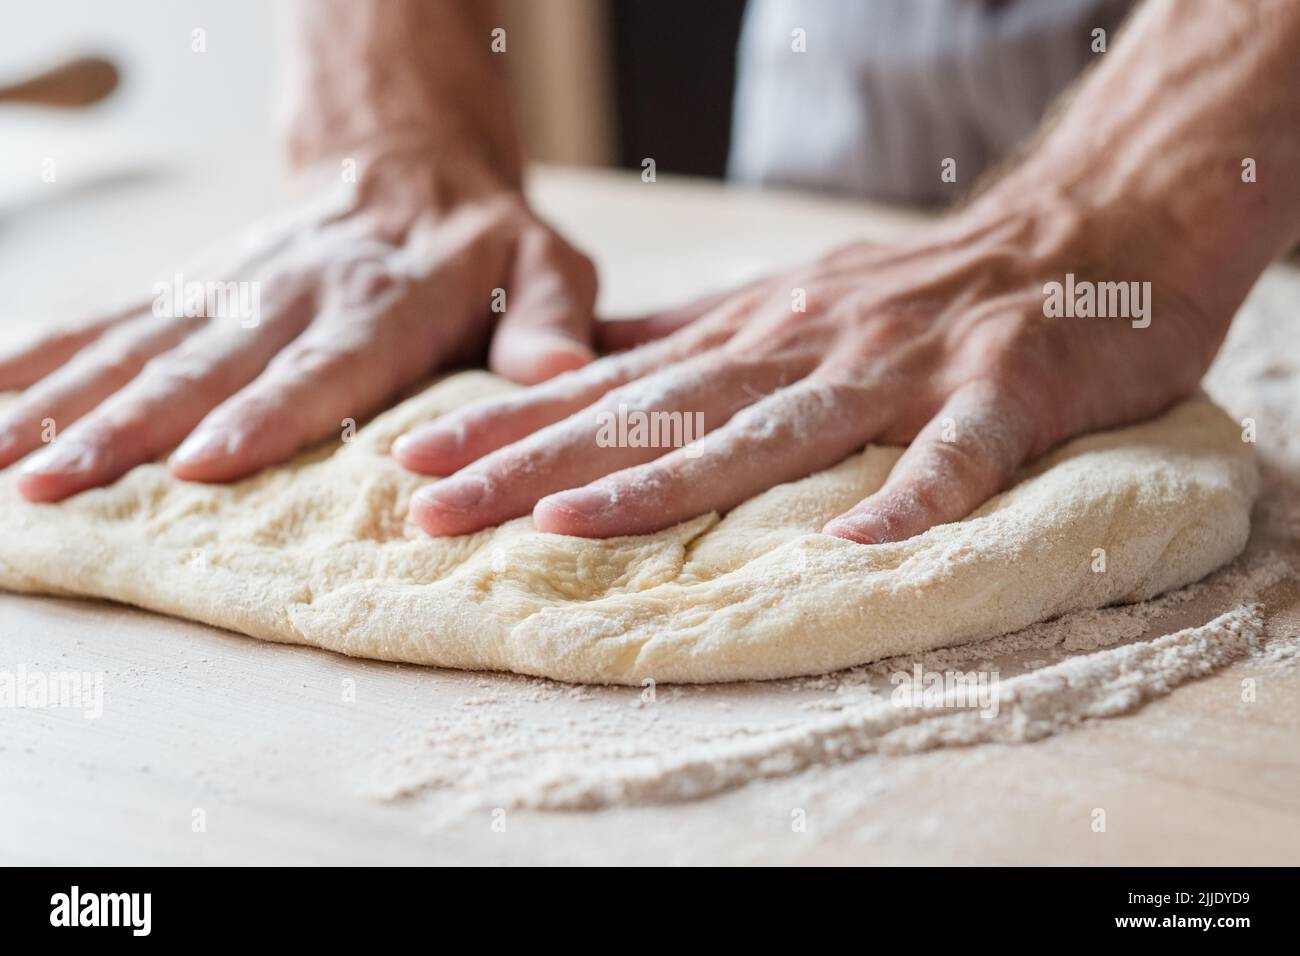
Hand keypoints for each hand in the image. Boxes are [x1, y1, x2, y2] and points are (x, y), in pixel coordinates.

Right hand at [0, 149, 596, 500]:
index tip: (200, 462)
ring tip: (5, 459)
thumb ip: (554, 320)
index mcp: (381, 303)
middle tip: (59, 483)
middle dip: (127, 425)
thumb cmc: (485, 244)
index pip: (318, 367)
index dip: (261, 415)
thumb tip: (563, 375)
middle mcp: (292, 295)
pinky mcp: (196, 287)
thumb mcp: (546, 267)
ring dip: (68, 400)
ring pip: (140, 345)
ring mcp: (233, 289)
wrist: (410, 163)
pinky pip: (112, 316)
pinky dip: (45, 353)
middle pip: (204, 365)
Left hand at [394, 200, 1226, 542]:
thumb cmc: (921, 287)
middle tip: (430, 509)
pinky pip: (954, 455)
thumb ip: (689, 339)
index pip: (607, 386)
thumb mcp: (783, 303)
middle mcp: (799, 346)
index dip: (506, 424)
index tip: (409, 464)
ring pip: (766, 429)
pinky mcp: (1000, 390)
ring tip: (569, 523)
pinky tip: (859, 553)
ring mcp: (897, 366)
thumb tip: (583, 365)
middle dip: (534, 461)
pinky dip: (910, 499)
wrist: (1084, 229)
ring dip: (669, 479)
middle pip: (652, 412)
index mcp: (749, 335)